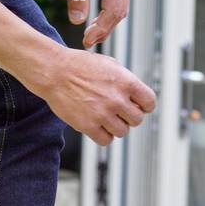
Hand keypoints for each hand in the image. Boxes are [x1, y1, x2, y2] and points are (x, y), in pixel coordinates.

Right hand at [35, 46, 156, 145]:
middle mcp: (117, 99)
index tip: (137, 106)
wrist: (54, 71)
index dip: (144, 106)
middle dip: (128, 116)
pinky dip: (103, 136)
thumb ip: (127, 81)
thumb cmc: (80, 66)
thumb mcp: (110, 65)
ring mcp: (103, 113)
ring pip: (123, 132)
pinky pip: (106, 141)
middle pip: (137, 120)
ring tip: (105, 117)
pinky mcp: (87, 125)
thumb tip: (138, 97)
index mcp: (126, 82)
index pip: (150, 103)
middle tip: (117, 111)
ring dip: (116, 127)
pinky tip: (97, 126)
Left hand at [61, 0, 133, 48]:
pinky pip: (117, 1)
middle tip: (87, 42)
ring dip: (106, 24)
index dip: (100, 28)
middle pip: (120, 13)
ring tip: (89, 36)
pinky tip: (95, 22)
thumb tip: (77, 21)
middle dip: (104, 30)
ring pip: (120, 9)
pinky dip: (107, 14)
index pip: (113, 10)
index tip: (86, 40)